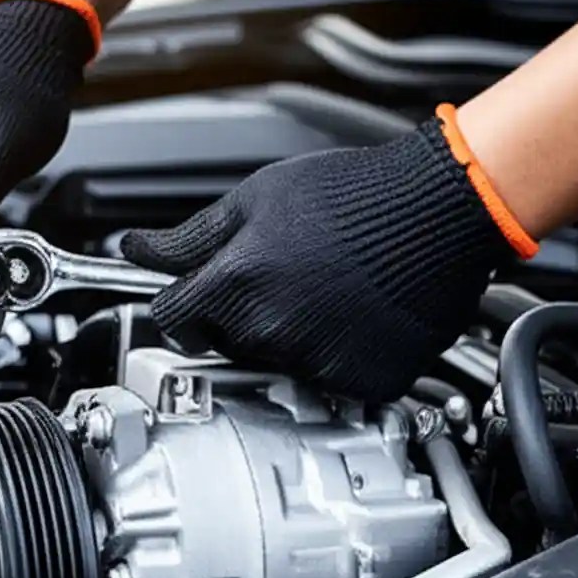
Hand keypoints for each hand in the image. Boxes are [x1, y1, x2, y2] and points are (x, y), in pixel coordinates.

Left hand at [121, 117, 528, 402]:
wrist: (441, 209)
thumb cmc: (354, 195)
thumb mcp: (258, 197)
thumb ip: (191, 237)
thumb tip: (136, 249)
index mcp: (236, 283)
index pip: (173, 319)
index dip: (183, 305)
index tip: (198, 299)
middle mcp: (272, 331)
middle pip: (224, 344)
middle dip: (239, 317)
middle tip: (282, 278)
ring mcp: (319, 362)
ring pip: (276, 365)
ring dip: (289, 337)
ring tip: (326, 291)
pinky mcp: (363, 382)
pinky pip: (329, 381)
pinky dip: (337, 357)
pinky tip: (354, 316)